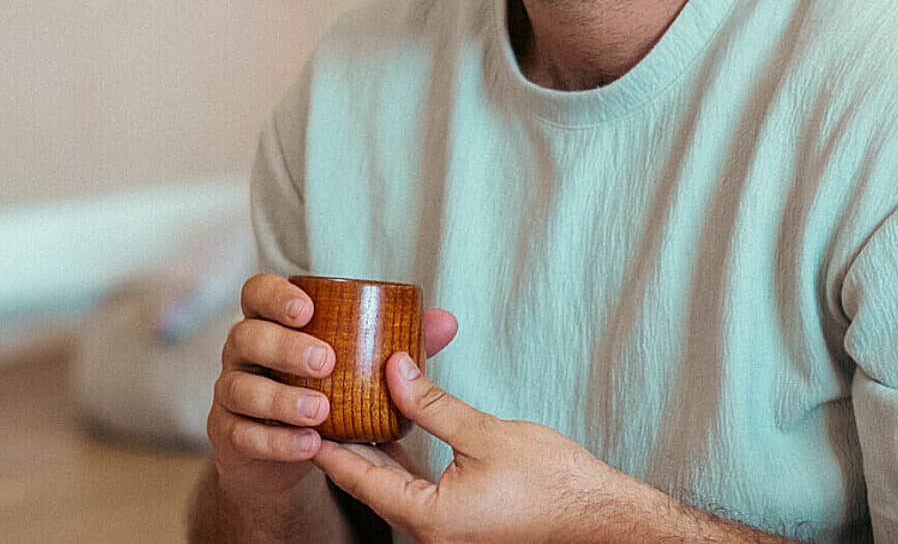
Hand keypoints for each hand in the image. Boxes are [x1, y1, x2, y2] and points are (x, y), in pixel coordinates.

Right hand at [206, 273, 457, 497]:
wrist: (289, 449)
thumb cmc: (327, 387)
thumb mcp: (355, 362)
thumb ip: (396, 340)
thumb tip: (446, 321)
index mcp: (270, 321)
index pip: (257, 293)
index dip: (276, 295)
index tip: (308, 308)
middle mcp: (243, 353)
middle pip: (246, 337)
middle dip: (283, 347)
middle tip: (325, 361)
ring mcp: (231, 394)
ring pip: (239, 389)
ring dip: (281, 399)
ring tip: (322, 410)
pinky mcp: (230, 435)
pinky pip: (243, 435)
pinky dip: (276, 440)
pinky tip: (309, 444)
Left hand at [313, 352, 642, 543]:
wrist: (599, 518)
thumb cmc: (551, 483)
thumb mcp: (486, 434)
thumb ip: (433, 404)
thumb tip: (393, 369)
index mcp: (427, 516)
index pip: (358, 477)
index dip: (325, 443)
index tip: (298, 414)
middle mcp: (428, 531)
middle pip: (368, 482)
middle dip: (342, 442)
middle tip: (316, 402)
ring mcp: (442, 530)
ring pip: (390, 486)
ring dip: (370, 449)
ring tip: (345, 407)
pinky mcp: (458, 521)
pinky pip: (414, 490)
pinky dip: (398, 461)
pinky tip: (390, 430)